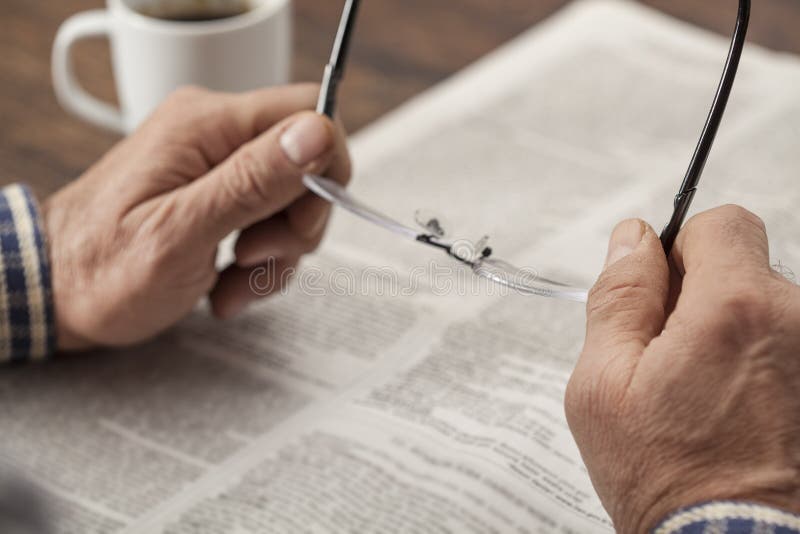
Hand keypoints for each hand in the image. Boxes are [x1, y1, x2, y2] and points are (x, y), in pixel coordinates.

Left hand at [44, 84, 349, 349]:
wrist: (56, 291)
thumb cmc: (103, 269)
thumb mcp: (181, 232)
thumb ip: (251, 181)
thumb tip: (317, 132)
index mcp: (206, 125)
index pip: (310, 111)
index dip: (325, 166)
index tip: (300, 221)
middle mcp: (214, 133)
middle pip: (307, 162)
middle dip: (297, 223)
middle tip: (255, 259)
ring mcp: (215, 163)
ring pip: (293, 199)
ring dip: (276, 254)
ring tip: (232, 284)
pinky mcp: (216, 192)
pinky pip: (269, 220)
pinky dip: (259, 262)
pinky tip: (225, 286)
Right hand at [566, 205, 799, 532]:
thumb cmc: (667, 481)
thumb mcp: (604, 387)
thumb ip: (619, 299)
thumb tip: (632, 239)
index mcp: (734, 311)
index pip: (722, 225)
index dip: (682, 252)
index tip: (664, 293)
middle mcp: (796, 324)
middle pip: (746, 273)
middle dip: (704, 304)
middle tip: (673, 368)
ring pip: (769, 316)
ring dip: (735, 342)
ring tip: (709, 405)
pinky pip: (787, 351)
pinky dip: (763, 371)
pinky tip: (741, 419)